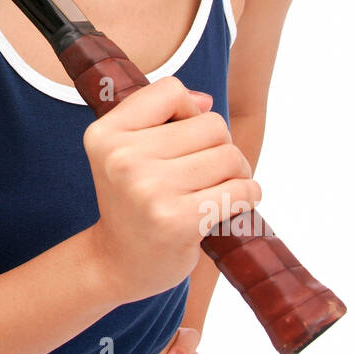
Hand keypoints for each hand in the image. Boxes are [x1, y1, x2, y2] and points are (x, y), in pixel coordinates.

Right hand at [84, 76, 259, 303]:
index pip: (171, 91)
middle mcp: (122, 159)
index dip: (187, 112)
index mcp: (105, 134)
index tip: (181, 140)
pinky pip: (240, 190)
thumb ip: (159, 114)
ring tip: (216, 190)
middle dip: (219, 146)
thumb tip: (205, 101)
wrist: (117, 262)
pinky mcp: (177, 221)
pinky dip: (247, 196)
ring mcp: (149, 190)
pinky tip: (232, 206)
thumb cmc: (131, 200)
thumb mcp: (124, 149)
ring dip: (237, 173)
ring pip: (230, 156)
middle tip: (204, 173)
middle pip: (211, 124)